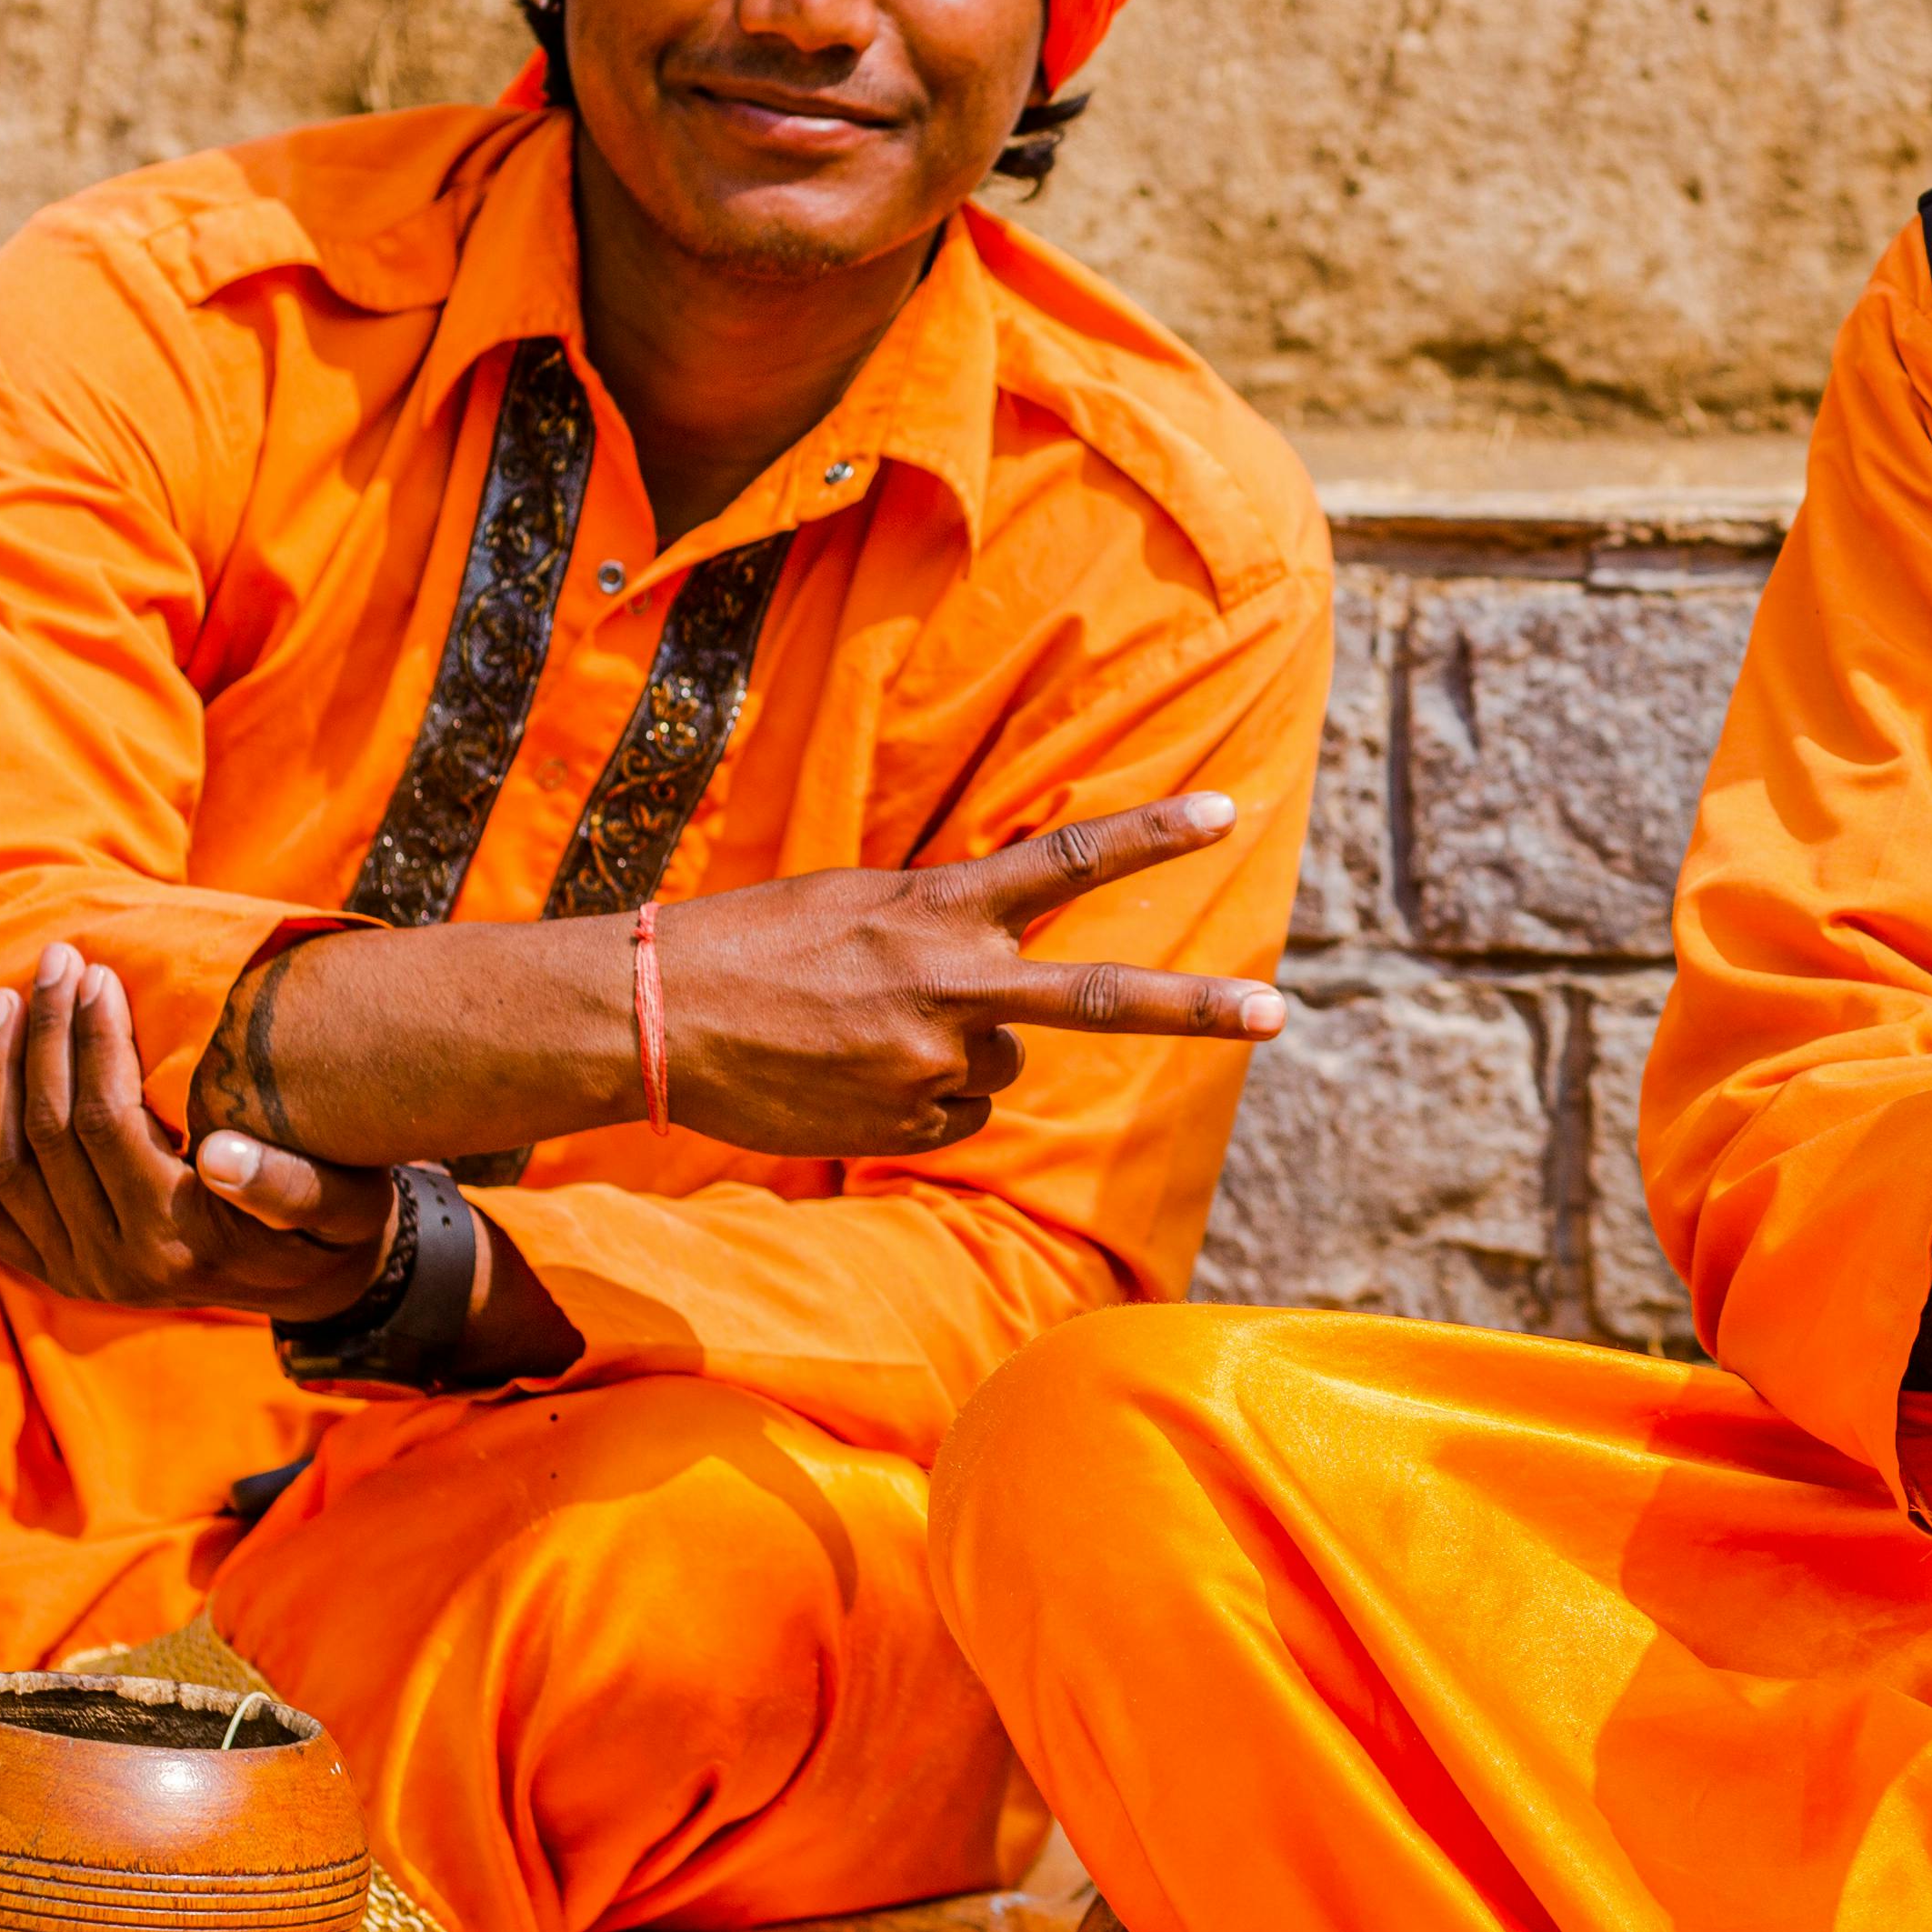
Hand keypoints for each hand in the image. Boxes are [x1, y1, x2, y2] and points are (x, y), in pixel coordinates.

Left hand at [0, 943, 398, 1317]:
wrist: (313, 1286)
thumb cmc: (333, 1222)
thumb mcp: (343, 1202)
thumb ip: (288, 1186)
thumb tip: (222, 1154)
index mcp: (178, 1241)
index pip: (107, 1125)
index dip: (93, 1044)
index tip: (98, 975)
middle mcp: (114, 1265)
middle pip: (48, 1136)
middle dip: (45, 1038)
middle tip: (52, 963)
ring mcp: (76, 1272)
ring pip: (4, 1166)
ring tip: (6, 1001)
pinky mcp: (54, 1270)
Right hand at [637, 790, 1290, 1159]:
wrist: (651, 1017)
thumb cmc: (754, 944)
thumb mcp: (859, 902)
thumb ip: (945, 923)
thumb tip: (1007, 974)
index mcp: (938, 907)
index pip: (1064, 860)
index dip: (1150, 836)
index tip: (1227, 813)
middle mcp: (950, 982)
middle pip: (1099, 1000)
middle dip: (1199, 1008)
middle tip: (1281, 1013)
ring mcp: (931, 1058)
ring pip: (999, 1065)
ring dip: (956, 1051)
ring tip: (860, 1031)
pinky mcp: (903, 1118)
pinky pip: (950, 1110)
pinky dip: (916, 1096)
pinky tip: (846, 1075)